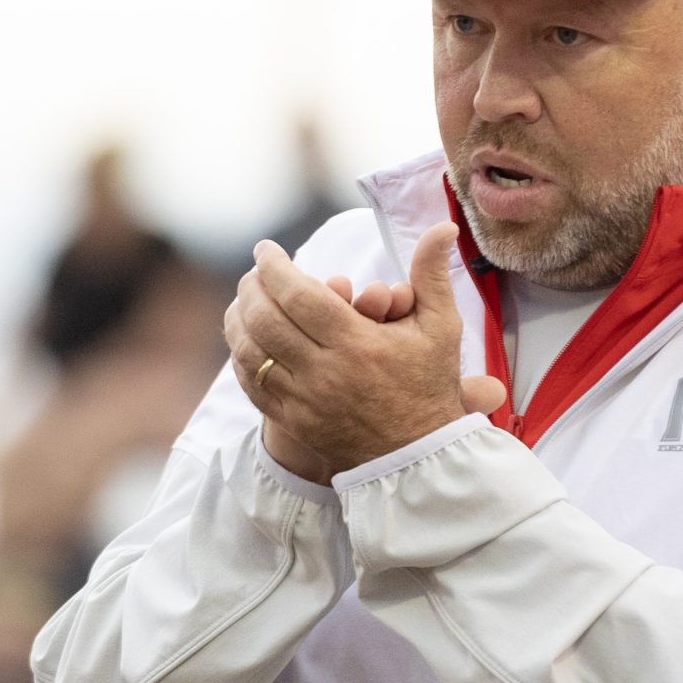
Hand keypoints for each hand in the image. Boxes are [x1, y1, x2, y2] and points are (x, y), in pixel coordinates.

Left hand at [226, 226, 504, 476]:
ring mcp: (304, 400)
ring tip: (246, 298)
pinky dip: (241, 353)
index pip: (298, 295)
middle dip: (252, 287)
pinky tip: (246, 336)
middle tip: (255, 272)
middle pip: (266, 319)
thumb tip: (442, 226)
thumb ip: (432, 274)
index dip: (274, 267)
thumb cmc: (430, 384)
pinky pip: (251, 382)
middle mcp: (326, 373)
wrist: (417, 456)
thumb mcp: (441, 328)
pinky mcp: (292, 420)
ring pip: (250, 350)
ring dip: (239, 317)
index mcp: (359, 344)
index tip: (267, 250)